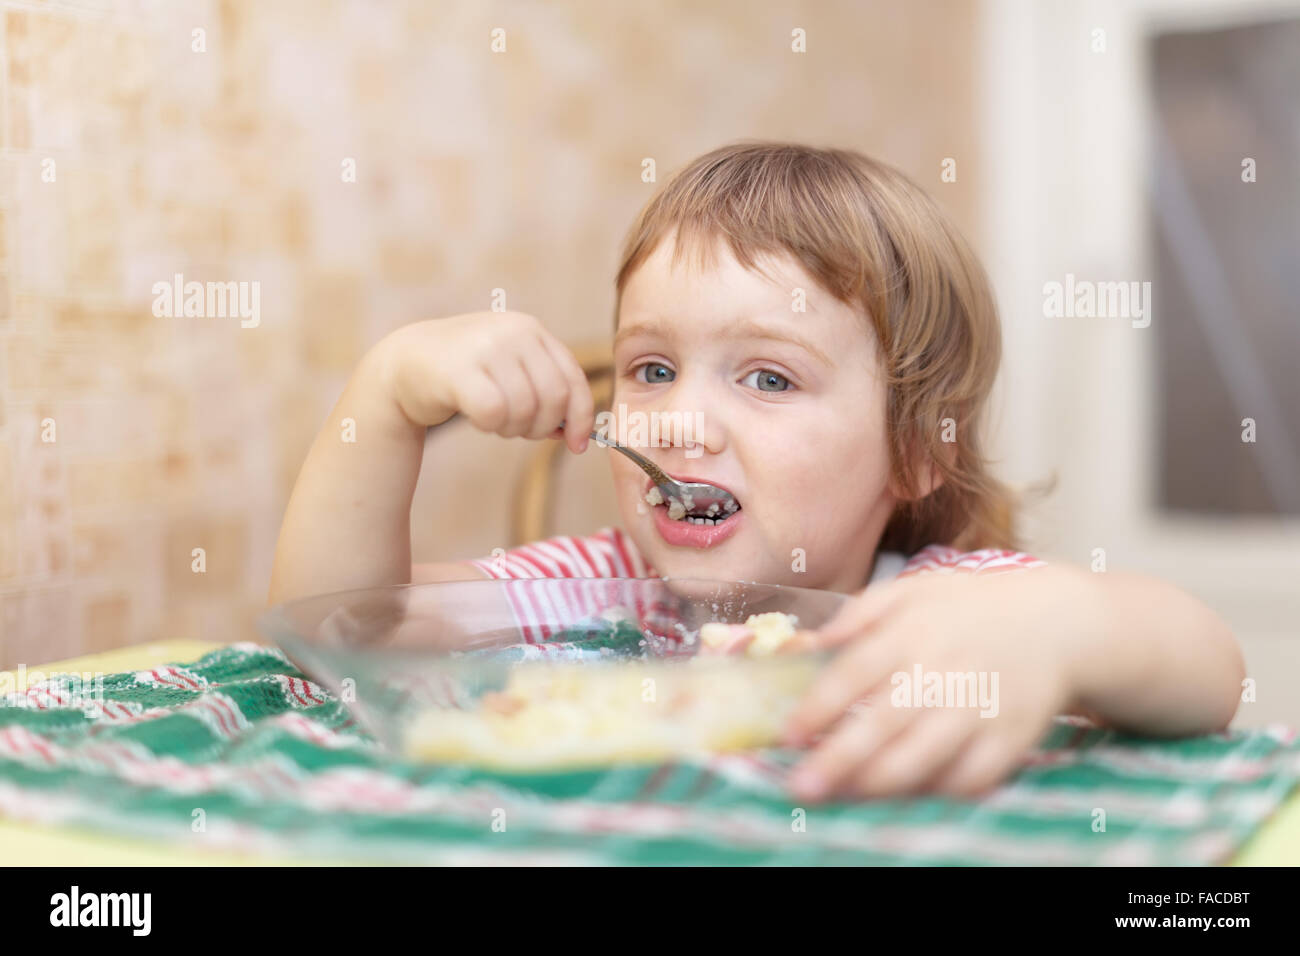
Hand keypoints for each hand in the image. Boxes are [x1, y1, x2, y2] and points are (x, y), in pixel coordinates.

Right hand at [378, 311, 595, 453]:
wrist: (405, 363)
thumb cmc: (466, 375)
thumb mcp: (511, 373)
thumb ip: (543, 393)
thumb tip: (576, 435)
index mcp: (531, 329)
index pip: (573, 379)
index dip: (582, 418)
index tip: (578, 446)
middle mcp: (513, 331)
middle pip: (554, 398)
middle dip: (542, 427)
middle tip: (519, 432)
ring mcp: (485, 347)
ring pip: (525, 410)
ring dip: (512, 429)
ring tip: (494, 421)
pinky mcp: (459, 370)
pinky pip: (494, 414)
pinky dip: (490, 426)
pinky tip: (477, 418)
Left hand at [780, 569, 1080, 800]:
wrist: (1056, 622)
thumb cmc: (968, 607)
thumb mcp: (912, 589)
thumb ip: (858, 613)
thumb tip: (807, 644)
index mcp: (912, 631)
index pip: (855, 672)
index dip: (819, 707)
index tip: (788, 736)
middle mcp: (944, 671)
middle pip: (883, 724)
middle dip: (838, 760)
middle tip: (801, 787)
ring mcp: (981, 708)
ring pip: (924, 759)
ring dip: (879, 784)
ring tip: (844, 796)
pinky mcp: (1012, 738)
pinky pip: (969, 779)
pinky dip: (935, 793)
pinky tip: (904, 795)